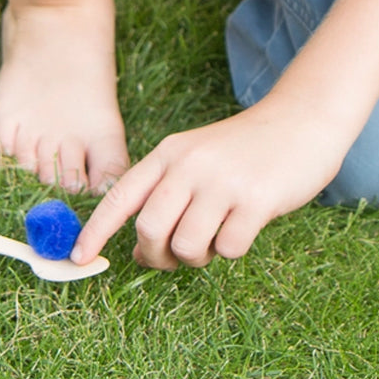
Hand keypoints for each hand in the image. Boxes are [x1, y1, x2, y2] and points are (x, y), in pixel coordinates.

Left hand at [72, 98, 347, 268]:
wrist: (300, 121)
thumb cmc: (242, 151)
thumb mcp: (195, 160)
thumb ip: (165, 197)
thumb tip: (139, 251)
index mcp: (168, 153)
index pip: (121, 196)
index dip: (96, 230)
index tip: (78, 258)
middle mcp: (189, 165)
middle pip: (149, 229)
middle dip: (156, 255)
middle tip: (174, 257)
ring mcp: (222, 182)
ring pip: (186, 245)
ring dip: (198, 256)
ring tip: (214, 237)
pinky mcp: (256, 200)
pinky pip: (229, 249)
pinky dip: (232, 249)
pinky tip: (243, 226)